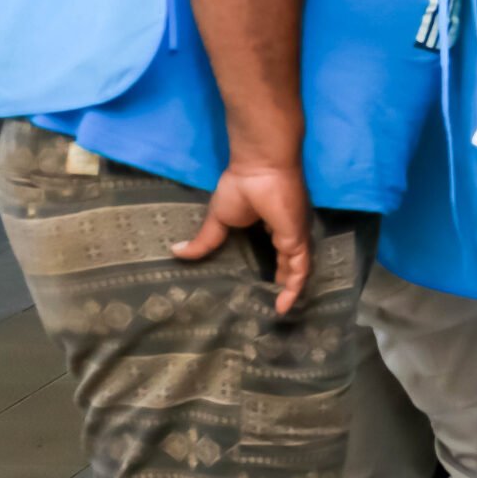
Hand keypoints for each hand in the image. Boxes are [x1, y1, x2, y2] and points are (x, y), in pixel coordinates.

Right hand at [174, 160, 312, 315]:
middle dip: (286, 284)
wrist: (259, 167)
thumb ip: (205, 240)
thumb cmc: (241, 186)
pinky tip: (285, 304)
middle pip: (291, 264)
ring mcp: (296, 236)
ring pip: (298, 270)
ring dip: (291, 291)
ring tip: (280, 310)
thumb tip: (176, 252)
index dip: (277, 271)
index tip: (266, 289)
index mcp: (275, 226)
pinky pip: (300, 269)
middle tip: (274, 304)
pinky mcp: (297, 239)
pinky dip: (294, 287)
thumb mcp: (219, 220)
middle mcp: (289, 232)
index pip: (280, 254)